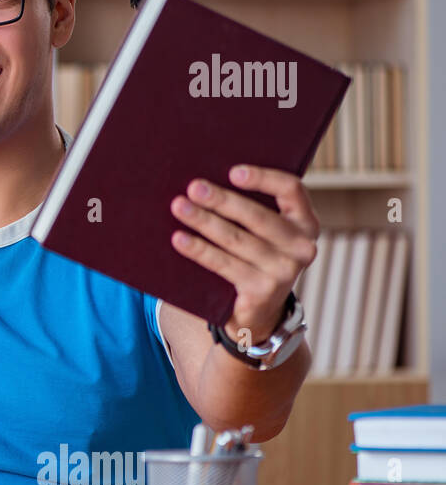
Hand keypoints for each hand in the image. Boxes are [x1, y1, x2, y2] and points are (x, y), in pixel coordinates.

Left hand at [169, 164, 319, 344]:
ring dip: (204, 221)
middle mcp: (303, 247)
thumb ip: (250, 209)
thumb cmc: (253, 258)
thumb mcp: (262, 233)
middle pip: (257, 216)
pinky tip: (179, 239)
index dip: (263, 178)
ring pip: (236, 240)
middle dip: (221, 200)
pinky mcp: (262, 291)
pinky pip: (224, 264)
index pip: (291, 190)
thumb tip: (207, 183)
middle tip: (193, 187)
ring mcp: (285, 272)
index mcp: (306, 222)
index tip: (232, 172)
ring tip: (179, 207)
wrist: (256, 312)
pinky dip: (199, 250)